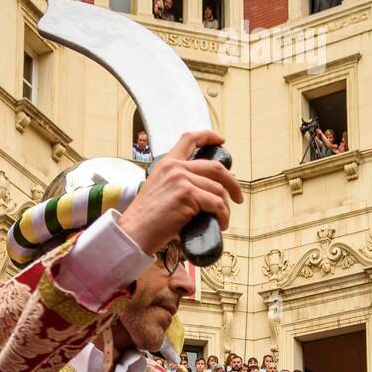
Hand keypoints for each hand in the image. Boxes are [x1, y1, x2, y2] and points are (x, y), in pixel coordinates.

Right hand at [118, 130, 242, 254]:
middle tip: (237, 197)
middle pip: (215, 168)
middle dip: (232, 182)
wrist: (133, 234)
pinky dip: (223, 215)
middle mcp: (175, 168)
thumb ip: (174, 184)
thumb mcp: (156, 191)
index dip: (209, 136)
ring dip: (225, 206)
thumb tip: (199, 192)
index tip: (222, 141)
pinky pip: (216, 204)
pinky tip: (220, 224)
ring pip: (218, 189)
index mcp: (167, 164)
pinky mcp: (187, 196)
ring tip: (223, 219)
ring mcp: (182, 180)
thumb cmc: (144, 220)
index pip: (190, 139)